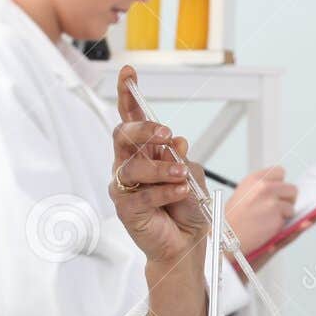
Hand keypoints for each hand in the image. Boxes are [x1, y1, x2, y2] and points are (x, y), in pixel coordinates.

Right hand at [110, 66, 208, 265]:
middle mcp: (130, 165)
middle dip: (144, 130)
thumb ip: (182, 158)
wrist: (187, 244)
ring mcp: (125, 186)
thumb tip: (175, 142)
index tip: (129, 72)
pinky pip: (142, 194)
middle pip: (123, 135)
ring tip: (181, 175)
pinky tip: (179, 193)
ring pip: (133, 165)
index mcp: (145, 151)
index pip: (132, 118)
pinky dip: (165, 191)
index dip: (128, 94)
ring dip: (161, 168)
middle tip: (166, 135)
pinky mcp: (126, 208)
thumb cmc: (187, 209)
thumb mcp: (193, 176)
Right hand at [225, 165, 297, 259]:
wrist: (225, 237)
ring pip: (292, 205)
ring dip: (285, 214)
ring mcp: (271, 200)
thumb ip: (261, 190)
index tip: (275, 194)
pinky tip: (267, 227)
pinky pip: (289, 218)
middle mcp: (263, 186)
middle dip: (287, 200)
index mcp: (254, 179)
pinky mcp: (277, 214)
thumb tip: (281, 191)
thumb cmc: (232, 221)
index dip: (280, 185)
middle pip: (292, 189)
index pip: (280, 172)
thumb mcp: (243, 195)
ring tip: (267, 220)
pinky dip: (282, 224)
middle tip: (275, 210)